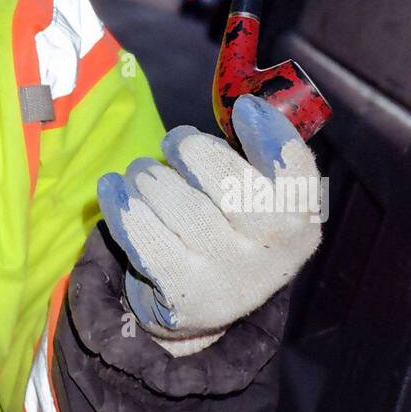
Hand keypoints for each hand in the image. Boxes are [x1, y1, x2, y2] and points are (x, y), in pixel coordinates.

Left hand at [96, 94, 324, 356]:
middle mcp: (270, 253)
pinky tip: (113, 188)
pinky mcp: (182, 294)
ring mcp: (227, 276)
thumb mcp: (257, 199)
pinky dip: (123, 205)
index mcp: (299, 221)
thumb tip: (243, 107)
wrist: (201, 304)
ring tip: (141, 171)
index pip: (296, 173)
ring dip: (150, 176)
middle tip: (174, 142)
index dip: (272, 135)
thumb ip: (256, 156)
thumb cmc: (228, 229)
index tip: (243, 108)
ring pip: (181, 206)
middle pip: (231, 184)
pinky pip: (145, 236)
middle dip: (191, 151)